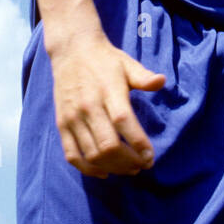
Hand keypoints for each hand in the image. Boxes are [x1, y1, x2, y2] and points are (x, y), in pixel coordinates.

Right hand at [48, 28, 165, 178]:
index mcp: (108, 91)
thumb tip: (162, 81)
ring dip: (113, 167)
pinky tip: (104, 172)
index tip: (150, 156)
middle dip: (128, 161)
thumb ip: (144, 77)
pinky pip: (72, 154)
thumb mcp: (127, 64)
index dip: (138, 143)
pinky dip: (87, 169)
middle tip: (142, 164)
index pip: (124, 122)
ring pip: (92, 154)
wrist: (71, 51)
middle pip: (108, 145)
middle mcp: (88, 107)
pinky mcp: (61, 124)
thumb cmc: (105, 60)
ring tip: (129, 169)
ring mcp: (72, 118)